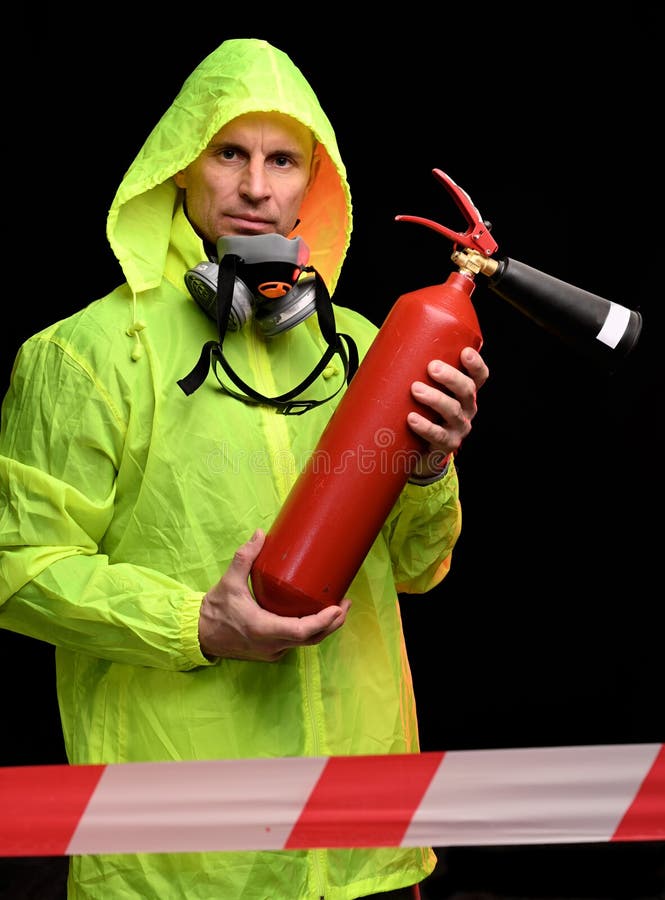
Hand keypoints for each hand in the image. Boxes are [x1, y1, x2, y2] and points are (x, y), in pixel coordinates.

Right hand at [198, 530, 350, 660]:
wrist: (199, 634)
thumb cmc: (214, 609)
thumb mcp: (229, 582)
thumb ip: (244, 558)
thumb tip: (260, 534)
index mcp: (263, 629)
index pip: (301, 631)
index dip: (323, 621)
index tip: (338, 608)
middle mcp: (271, 645)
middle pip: (311, 640)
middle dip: (332, 623)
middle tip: (345, 603)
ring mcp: (272, 651)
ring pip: (305, 644)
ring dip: (323, 628)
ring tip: (337, 609)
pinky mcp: (271, 651)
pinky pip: (296, 643)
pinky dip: (310, 632)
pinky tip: (317, 617)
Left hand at [408, 347, 488, 476]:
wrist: (418, 450)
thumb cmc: (420, 410)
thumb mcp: (423, 390)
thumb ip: (413, 371)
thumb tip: (384, 344)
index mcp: (464, 392)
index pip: (479, 376)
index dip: (476, 364)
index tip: (464, 352)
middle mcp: (467, 409)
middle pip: (467, 390)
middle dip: (451, 377)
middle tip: (431, 368)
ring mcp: (458, 428)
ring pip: (453, 411)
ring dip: (435, 398)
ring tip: (415, 389)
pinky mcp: (445, 445)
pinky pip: (438, 436)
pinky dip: (425, 427)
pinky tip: (412, 419)